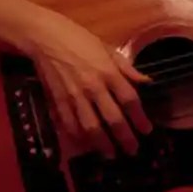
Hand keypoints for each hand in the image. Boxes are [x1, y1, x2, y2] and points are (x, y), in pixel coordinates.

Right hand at [26, 13, 152, 156]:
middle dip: (125, 138)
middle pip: (113, 119)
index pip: (130, 100)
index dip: (140, 118)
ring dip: (103, 144)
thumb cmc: (80, 40)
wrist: (45, 37)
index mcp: (108, 72)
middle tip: (133, 150)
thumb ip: (127, 69)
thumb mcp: (108, 49)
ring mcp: (74, 97)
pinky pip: (70, 125)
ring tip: (112, 154)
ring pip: (91, 127)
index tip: (147, 130)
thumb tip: (147, 82)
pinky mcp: (58, 102)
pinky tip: (87, 146)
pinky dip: (79, 138)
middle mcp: (94, 87)